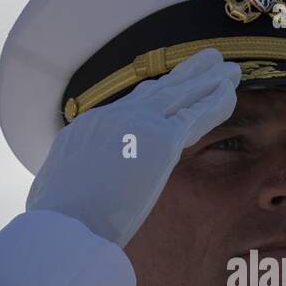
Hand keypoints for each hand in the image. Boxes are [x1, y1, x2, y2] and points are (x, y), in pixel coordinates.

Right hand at [26, 47, 240, 246]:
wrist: (64, 224)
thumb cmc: (57, 224)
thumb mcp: (55, 193)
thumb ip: (70, 183)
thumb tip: (65, 196)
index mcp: (88, 130)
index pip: (128, 107)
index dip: (155, 95)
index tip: (169, 86)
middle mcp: (113, 118)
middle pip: (156, 90)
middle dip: (184, 75)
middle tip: (206, 61)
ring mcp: (137, 125)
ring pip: (180, 93)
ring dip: (207, 79)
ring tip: (228, 67)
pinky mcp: (160, 140)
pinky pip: (196, 115)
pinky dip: (214, 101)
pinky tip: (230, 91)